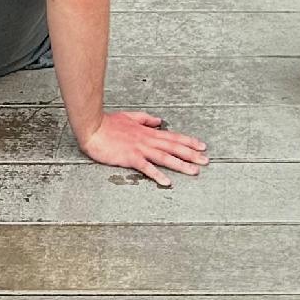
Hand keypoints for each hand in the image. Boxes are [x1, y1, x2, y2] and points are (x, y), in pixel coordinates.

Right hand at [78, 111, 209, 189]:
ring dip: (180, 164)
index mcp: (148, 132)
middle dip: (191, 154)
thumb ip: (145, 119)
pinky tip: (167, 182)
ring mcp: (140, 149)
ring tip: (194, 171)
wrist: (93, 128)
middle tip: (206, 160)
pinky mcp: (130, 157)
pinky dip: (157, 175)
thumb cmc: (108, 124)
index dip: (188, 141)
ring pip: (165, 157)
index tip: (201, 146)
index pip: (172, 136)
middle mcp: (147, 140)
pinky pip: (146, 167)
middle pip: (173, 147)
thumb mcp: (129, 117)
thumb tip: (158, 121)